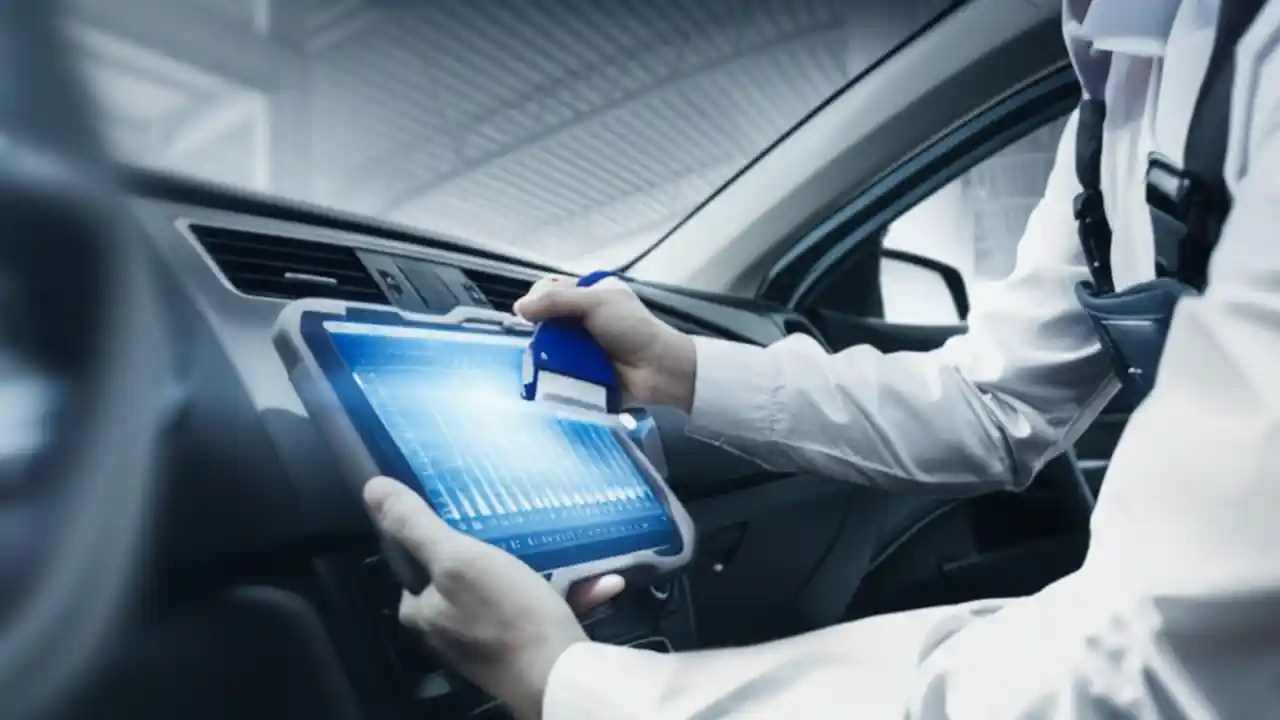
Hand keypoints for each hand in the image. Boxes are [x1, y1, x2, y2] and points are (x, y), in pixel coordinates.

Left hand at [363, 477, 624, 719]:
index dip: (428, 539)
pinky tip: (596, 577)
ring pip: (506, 594)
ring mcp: (489, 645)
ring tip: (556, 542)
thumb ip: (415, 527)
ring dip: (535, 568)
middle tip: (511, 522)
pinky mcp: (526, 651)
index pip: (412, 570)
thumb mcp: (456, 560)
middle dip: (489, 551)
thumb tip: (373, 490)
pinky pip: (543, 611)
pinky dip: (568, 591)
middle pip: (460, 581)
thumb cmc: (504, 616)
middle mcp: (450, 634)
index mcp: (424, 614)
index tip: (456, 512)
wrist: (559, 676)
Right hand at [513, 276, 696, 411]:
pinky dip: (549, 372)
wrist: (658, 369)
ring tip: (541, 358)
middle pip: (544, 319)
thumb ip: (557, 301)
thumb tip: (518, 308)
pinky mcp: (580, 371)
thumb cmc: (632, 329)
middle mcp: (581, 318)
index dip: (536, 298)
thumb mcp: (596, 303)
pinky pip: (556, 369)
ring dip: (542, 351)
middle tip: (540, 337)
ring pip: (547, 345)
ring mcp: (580, 346)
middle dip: (539, 328)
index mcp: (588, 294)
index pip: (550, 289)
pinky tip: (545, 374)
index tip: (531, 310)